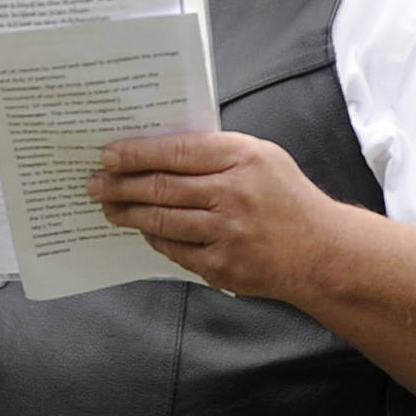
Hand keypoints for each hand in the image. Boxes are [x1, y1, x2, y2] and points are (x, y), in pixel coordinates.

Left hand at [88, 131, 351, 299]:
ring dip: (127, 212)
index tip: (109, 154)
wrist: (321, 252)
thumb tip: (160, 149)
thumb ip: (216, 151)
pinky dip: (153, 237)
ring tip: (108, 205)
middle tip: (94, 182)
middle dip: (120, 184)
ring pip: (161, 220)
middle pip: (161, 187)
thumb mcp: (262, 157)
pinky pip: (174, 250)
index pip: (176, 151)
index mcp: (243, 158)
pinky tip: (141, 228)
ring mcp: (226, 234)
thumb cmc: (286, 198)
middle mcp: (233, 194)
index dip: (136, 153)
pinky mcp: (221, 266)